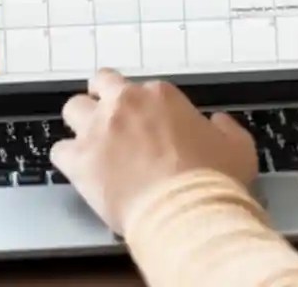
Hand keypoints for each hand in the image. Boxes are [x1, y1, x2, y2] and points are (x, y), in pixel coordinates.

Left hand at [50, 69, 257, 234]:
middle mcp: (124, 104)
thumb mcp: (238, 147)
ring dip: (81, 123)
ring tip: (91, 144)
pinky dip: (68, 159)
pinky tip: (80, 171)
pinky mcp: (79, 161)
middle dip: (102, 97)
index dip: (144, 108)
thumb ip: (225, 129)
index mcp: (160, 96)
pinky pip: (59, 150)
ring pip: (72, 109)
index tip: (148, 125)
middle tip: (110, 119)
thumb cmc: (213, 181)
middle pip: (99, 84)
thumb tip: (218, 123)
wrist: (186, 213)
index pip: (142, 89)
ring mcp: (98, 131)